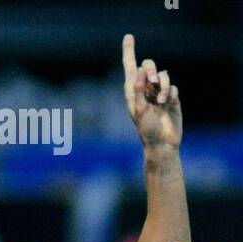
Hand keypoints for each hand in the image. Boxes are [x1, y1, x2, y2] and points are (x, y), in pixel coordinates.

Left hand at [122, 34, 181, 148]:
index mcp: (133, 92)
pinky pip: (173, 86)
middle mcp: (145, 90)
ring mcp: (158, 93)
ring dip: (163, 85)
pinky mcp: (171, 97)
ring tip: (162, 101)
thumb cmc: (146, 130)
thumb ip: (138, 90)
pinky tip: (169, 104)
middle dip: (152, 70)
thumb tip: (139, 71)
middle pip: (149, 65)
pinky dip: (171, 93)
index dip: (129, 51)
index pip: (130, 67)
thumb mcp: (139, 111)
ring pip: (163, 74)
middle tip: (153, 82)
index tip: (129, 36)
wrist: (162, 143)